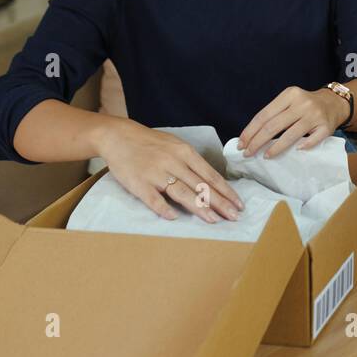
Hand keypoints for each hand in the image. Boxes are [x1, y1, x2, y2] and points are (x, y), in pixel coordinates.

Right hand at [94, 119, 244, 222]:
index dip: (226, 191)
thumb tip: (212, 182)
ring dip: (199, 207)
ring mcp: (156, 173)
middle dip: (220, 202)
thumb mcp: (175, 146)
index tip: (238, 204)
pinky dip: (163, 208)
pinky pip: (153, 198)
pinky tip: (174, 217)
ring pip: (182, 192)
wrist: (118, 136)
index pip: (210, 175)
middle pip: (200, 185)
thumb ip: (191, 162)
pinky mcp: (138, 183)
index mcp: (185, 152)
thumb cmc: (151, 143)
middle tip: (234, 216)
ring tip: (213, 220)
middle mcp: (173, 162)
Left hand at [238, 86, 347, 157]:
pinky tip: (295, 151)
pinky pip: (312, 141)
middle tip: (248, 153)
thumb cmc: (305, 105)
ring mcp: (315, 115)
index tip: (241, 143)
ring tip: (265, 156)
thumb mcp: (290, 101)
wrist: (334, 102)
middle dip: (257, 142)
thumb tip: (251, 136)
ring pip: (290, 135)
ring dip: (274, 149)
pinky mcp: (326, 127)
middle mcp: (302, 103)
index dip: (251, 131)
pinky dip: (303, 147)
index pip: (264, 115)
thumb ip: (274, 114)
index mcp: (290, 95)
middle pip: (273, 126)